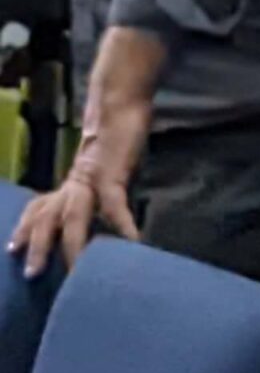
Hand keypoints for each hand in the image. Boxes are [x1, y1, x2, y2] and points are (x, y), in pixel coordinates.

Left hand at [10, 24, 163, 275]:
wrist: (120, 99)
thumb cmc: (116, 129)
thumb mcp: (103, 161)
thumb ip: (97, 182)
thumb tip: (102, 204)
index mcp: (71, 179)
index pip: (40, 207)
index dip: (25, 227)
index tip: (11, 249)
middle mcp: (74, 182)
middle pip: (48, 217)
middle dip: (38, 244)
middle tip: (30, 273)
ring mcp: (91, 178)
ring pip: (73, 217)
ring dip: (71, 245)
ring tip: (75, 269)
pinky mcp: (112, 173)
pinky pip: (115, 205)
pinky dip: (123, 224)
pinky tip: (133, 240)